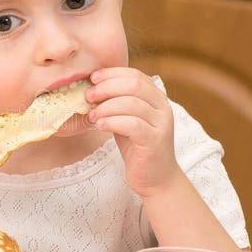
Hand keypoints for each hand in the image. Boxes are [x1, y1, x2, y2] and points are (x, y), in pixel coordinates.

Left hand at [86, 67, 179, 197]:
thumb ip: (116, 103)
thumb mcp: (126, 119)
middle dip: (107, 87)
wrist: (155, 178)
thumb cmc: (137, 147)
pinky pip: (132, 124)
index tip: (92, 78)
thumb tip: (91, 88)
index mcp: (156, 98)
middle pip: (134, 85)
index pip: (135, 75)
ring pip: (132, 103)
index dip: (112, 73)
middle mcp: (163, 107)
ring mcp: (161, 124)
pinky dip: (112, 122)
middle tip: (88, 96)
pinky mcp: (155, 141)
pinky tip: (99, 126)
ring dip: (106, 107)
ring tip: (92, 116)